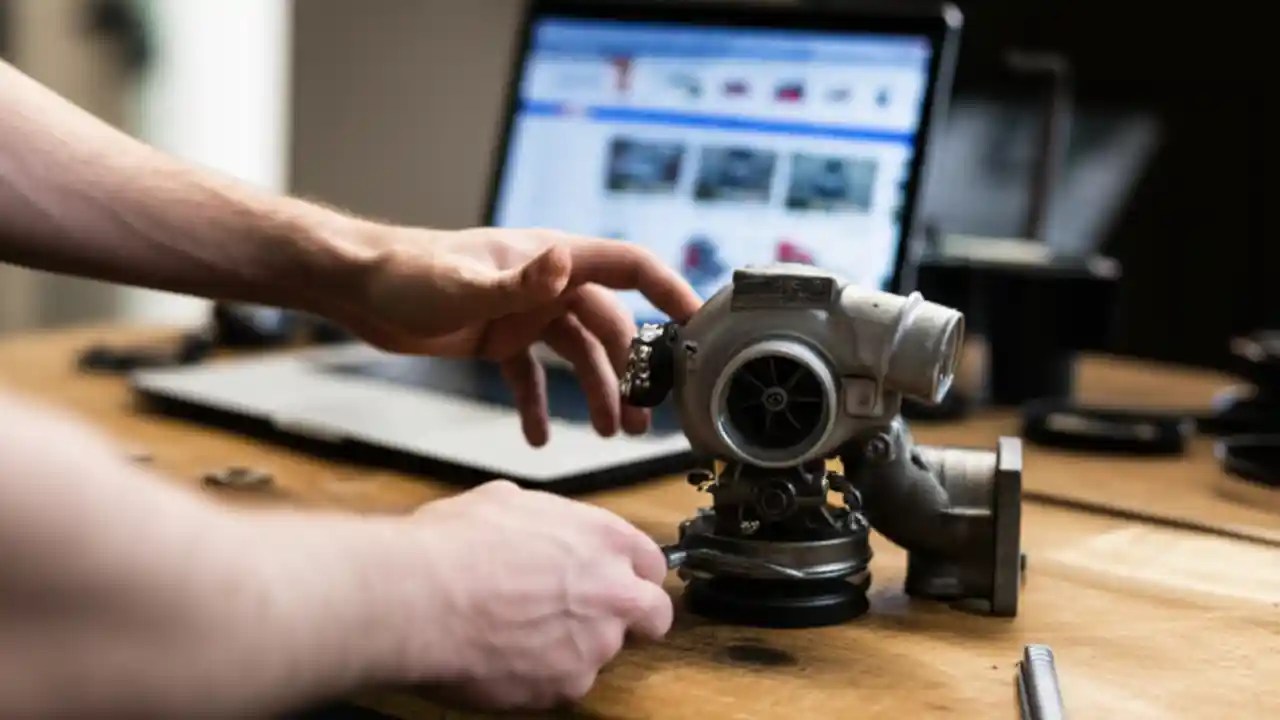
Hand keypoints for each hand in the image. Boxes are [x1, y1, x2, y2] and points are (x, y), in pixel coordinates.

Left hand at [321, 225, 701, 444]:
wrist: (356, 288)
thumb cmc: (406, 274)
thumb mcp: (464, 283)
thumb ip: (519, 281)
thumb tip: (564, 262)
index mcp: (551, 260)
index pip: (628, 266)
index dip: (669, 290)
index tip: (699, 322)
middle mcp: (546, 285)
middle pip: (610, 327)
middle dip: (632, 371)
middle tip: (646, 416)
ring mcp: (523, 313)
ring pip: (578, 357)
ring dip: (597, 393)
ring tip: (611, 434)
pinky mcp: (498, 340)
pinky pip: (532, 377)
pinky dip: (539, 406)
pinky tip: (539, 437)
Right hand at [398, 481, 671, 709]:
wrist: (421, 597)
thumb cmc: (454, 545)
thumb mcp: (507, 503)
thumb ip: (547, 523)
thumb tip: (539, 530)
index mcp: (604, 538)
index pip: (651, 563)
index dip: (631, 574)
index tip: (615, 582)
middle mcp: (613, 591)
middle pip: (653, 615)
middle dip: (633, 619)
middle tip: (590, 620)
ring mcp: (594, 644)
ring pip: (601, 653)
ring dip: (573, 648)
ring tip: (520, 635)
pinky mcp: (566, 686)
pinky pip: (564, 685)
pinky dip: (541, 677)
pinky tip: (504, 658)